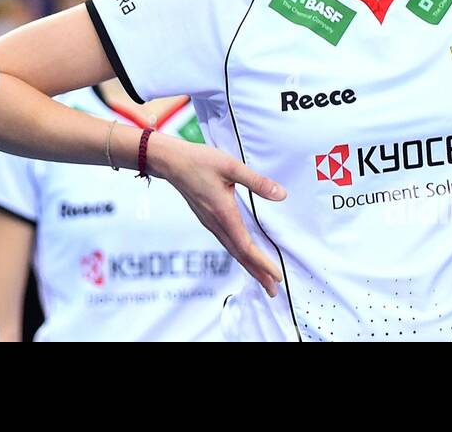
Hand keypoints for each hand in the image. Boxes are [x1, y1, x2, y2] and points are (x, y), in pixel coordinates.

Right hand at [151, 134, 286, 295]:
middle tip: (273, 290)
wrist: (171, 162)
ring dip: (249, 266)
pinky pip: (226, 242)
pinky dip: (239, 254)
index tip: (276, 276)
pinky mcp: (207, 218)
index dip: (262, 263)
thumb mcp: (231, 166)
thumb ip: (257, 182)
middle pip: (239, 255)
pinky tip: (244, 254)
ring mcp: (210, 222)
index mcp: (223, 213)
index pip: (245, 246)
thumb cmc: (199, 161)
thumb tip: (281, 194)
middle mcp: (216, 223)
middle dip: (258, 273)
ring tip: (263, 279)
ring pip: (232, 250)